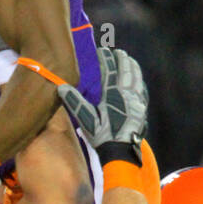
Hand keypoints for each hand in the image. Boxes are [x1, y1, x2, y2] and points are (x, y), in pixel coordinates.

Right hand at [57, 46, 147, 160]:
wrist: (121, 152)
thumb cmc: (103, 137)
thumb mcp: (86, 120)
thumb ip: (74, 102)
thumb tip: (61, 86)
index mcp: (113, 95)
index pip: (110, 71)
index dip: (106, 59)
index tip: (102, 50)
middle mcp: (127, 94)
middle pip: (126, 71)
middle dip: (122, 59)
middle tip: (118, 52)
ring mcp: (137, 101)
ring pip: (136, 78)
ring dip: (133, 67)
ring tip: (129, 60)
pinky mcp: (142, 109)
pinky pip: (142, 89)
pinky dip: (139, 80)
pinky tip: (138, 81)